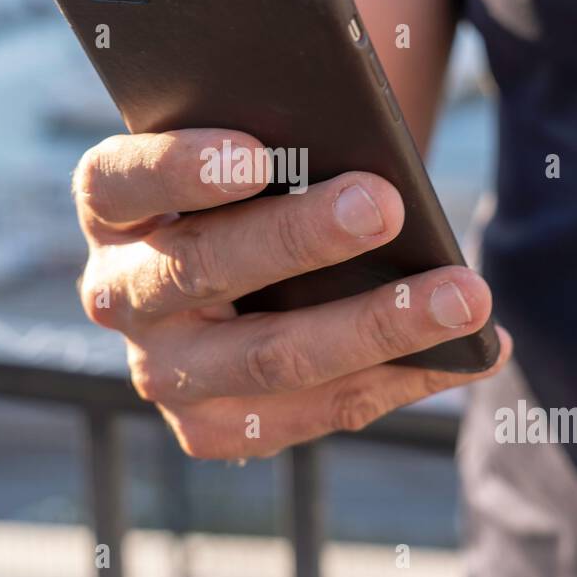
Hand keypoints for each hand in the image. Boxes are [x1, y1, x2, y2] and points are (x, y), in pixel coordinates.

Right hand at [73, 128, 511, 458]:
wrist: (237, 274)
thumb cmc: (255, 188)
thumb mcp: (246, 156)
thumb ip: (278, 147)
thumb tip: (375, 165)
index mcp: (110, 208)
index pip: (119, 181)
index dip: (181, 168)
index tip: (254, 154)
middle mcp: (118, 293)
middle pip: (202, 268)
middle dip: (300, 238)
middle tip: (385, 205)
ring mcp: (159, 371)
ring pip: (269, 356)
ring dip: (376, 325)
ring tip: (465, 298)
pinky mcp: (209, 429)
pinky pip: (312, 412)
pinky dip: (397, 379)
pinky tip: (466, 353)